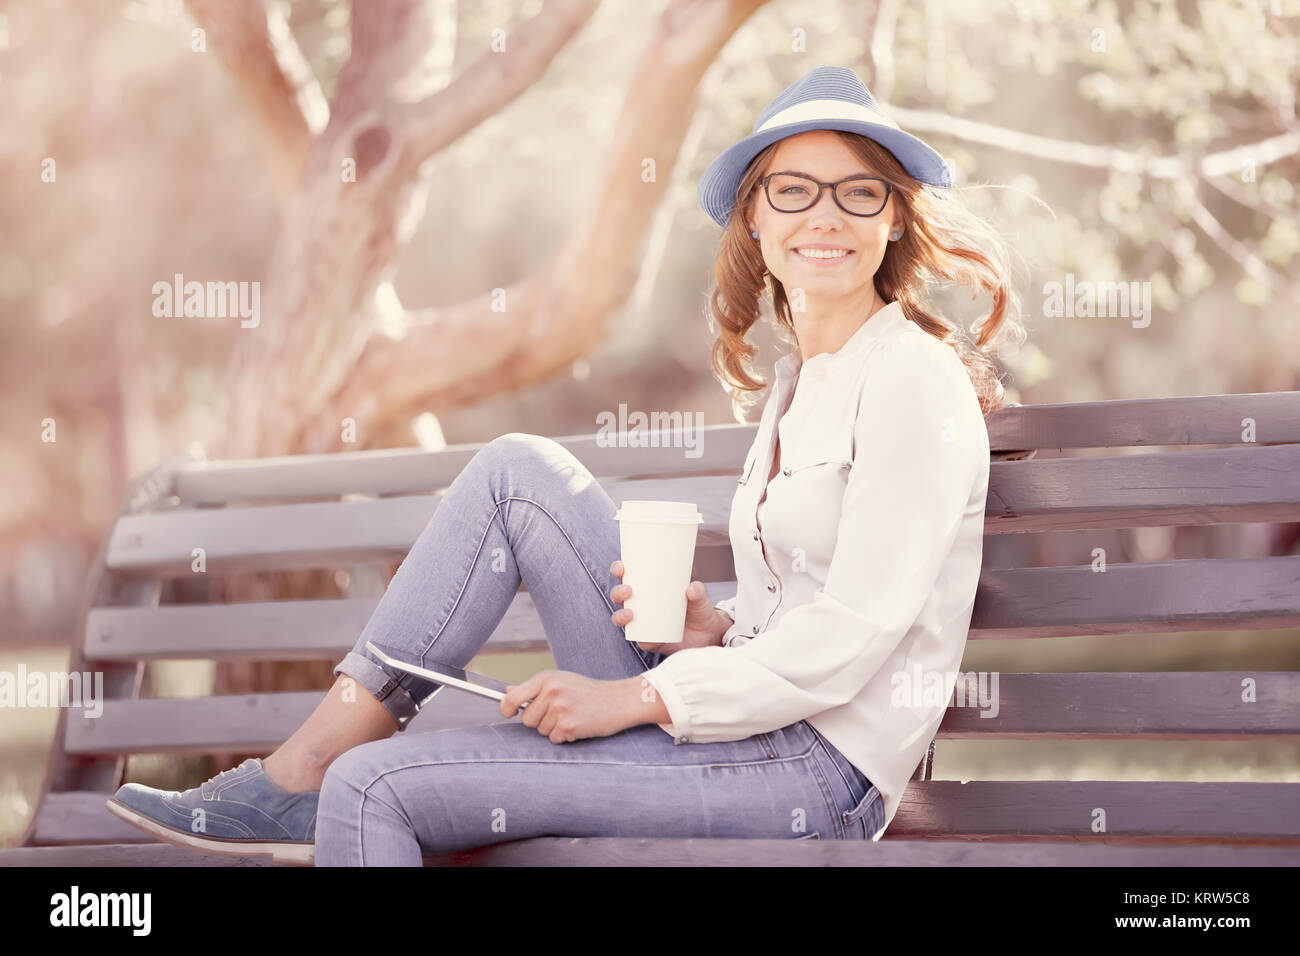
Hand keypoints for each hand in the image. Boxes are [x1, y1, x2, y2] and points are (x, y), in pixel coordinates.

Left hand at [500, 670, 630, 742]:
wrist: (619, 700)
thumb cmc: (589, 691)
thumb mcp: (561, 681)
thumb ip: (534, 688)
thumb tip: (507, 692)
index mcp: (546, 679)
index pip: (513, 697)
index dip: (506, 708)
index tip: (508, 713)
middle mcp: (551, 692)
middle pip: (526, 719)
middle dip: (539, 721)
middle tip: (559, 712)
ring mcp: (560, 709)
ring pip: (541, 731)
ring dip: (554, 728)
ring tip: (572, 716)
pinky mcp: (569, 725)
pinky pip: (555, 739)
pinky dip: (565, 736)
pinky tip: (578, 724)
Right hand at [609, 559, 727, 655]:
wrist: (708, 633)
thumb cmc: (698, 609)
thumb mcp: (700, 597)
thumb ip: (698, 591)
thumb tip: (691, 589)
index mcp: (647, 588)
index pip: (626, 576)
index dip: (618, 570)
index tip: (621, 567)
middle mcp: (640, 605)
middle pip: (619, 597)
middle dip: (618, 592)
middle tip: (628, 590)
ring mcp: (643, 623)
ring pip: (622, 619)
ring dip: (620, 616)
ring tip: (630, 613)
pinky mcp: (651, 641)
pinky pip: (641, 641)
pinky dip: (641, 640)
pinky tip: (643, 639)